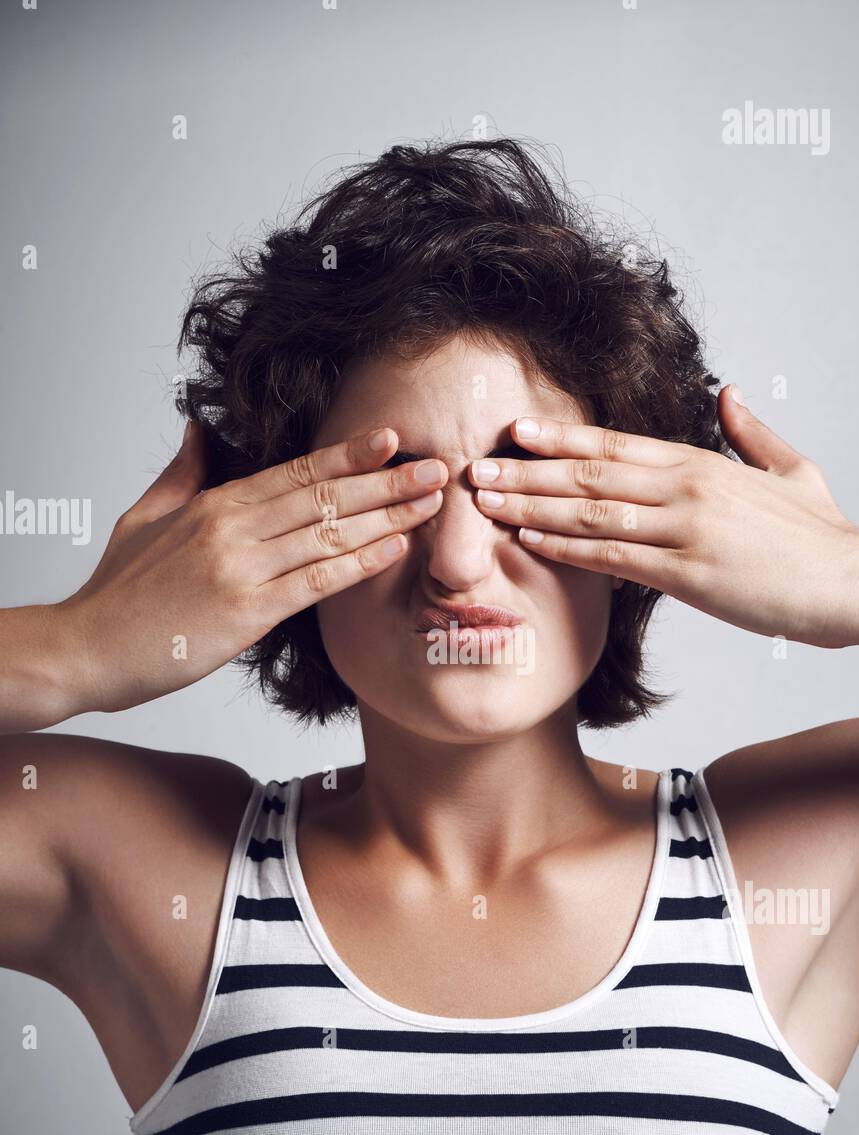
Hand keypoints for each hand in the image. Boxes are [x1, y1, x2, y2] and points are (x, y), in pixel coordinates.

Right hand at [56, 422, 446, 712]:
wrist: (86, 647)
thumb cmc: (118, 591)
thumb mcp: (145, 517)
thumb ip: (181, 474)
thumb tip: (196, 429)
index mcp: (214, 504)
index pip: (296, 472)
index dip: (349, 455)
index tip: (393, 440)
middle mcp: (233, 528)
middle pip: (325, 496)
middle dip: (388, 483)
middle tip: (439, 469)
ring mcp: (241, 568)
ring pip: (328, 534)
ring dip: (388, 518)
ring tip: (433, 506)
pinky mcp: (245, 612)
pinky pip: (314, 582)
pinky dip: (357, 564)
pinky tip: (393, 551)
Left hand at [470, 386, 858, 649]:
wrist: (850, 581)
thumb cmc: (820, 533)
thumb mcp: (791, 469)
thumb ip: (753, 432)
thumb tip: (730, 394)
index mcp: (702, 463)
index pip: (616, 444)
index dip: (561, 438)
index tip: (517, 432)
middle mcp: (686, 489)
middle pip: (591, 474)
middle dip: (528, 472)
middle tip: (477, 468)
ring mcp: (685, 531)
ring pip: (592, 513)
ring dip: (533, 508)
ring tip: (487, 504)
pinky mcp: (688, 575)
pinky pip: (614, 558)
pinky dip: (568, 550)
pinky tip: (532, 543)